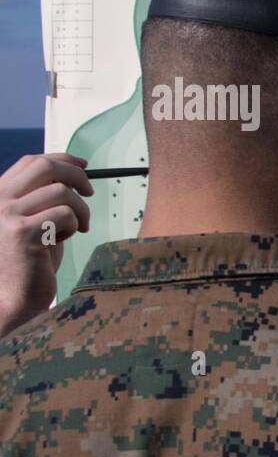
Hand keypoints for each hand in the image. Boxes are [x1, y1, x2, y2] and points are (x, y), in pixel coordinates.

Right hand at [0, 153, 92, 337]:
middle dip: (76, 176)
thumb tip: (75, 174)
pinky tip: (62, 241)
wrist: (14, 297)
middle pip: (46, 168)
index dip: (62, 160)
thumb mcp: (36, 222)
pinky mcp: (22, 233)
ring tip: (77, 229)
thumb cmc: (31, 262)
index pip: (32, 162)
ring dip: (80, 210)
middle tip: (91, 193)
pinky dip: (73, 226)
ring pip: (62, 193)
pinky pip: (65, 215)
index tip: (85, 165)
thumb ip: (45, 198)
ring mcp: (7, 215)